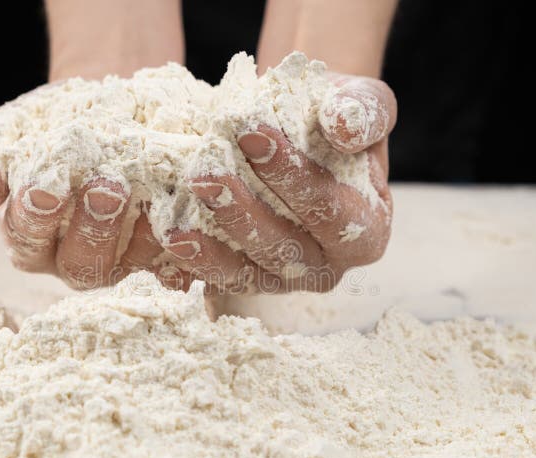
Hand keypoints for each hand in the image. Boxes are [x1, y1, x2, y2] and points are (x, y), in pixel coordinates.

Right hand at [0, 97, 256, 294]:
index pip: (28, 244)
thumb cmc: (56, 123)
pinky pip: (176, 255)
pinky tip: (182, 209)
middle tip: (105, 187)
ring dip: (138, 231)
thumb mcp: (15, 130)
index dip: (33, 222)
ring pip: (131, 263)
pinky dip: (180, 236)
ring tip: (143, 188)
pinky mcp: (169, 250)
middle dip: (92, 228)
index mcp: (37, 241)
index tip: (43, 188)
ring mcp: (128, 259)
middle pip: (82, 264)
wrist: (116, 107)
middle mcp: (81, 259)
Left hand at [186, 73, 396, 291]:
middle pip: (287, 249)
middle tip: (205, 174)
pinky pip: (221, 276)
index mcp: (367, 231)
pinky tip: (169, 231)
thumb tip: (344, 126)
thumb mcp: (363, 100)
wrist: (295, 128)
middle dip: (244, 212)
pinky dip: (195, 257)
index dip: (293, 175)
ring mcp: (286, 279)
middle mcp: (328, 265)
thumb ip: (366, 111)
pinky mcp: (248, 280)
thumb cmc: (332, 116)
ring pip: (250, 270)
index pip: (331, 210)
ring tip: (180, 205)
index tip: (253, 134)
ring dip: (213, 240)